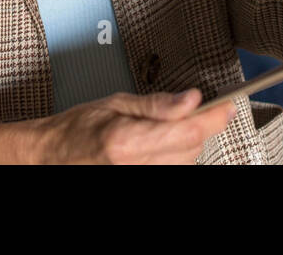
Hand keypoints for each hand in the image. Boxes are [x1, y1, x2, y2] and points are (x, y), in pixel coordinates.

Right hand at [29, 88, 236, 164]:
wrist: (55, 156)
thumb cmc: (79, 128)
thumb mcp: (116, 103)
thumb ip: (157, 103)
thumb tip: (192, 99)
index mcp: (128, 142)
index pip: (187, 132)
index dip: (213, 118)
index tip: (228, 105)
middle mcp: (136, 167)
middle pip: (191, 149)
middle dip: (199, 126)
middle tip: (198, 106)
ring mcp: (139, 180)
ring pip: (186, 163)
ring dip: (189, 142)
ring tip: (171, 125)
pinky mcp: (142, 183)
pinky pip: (173, 172)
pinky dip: (177, 157)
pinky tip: (166, 144)